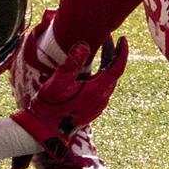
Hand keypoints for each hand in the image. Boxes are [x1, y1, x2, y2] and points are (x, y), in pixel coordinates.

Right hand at [10, 38, 128, 143]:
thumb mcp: (59, 81)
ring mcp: (98, 106)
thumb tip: (84, 45)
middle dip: (113, 55)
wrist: (45, 130)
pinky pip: (102, 89)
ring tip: (101, 50)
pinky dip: (101, 76)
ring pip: (108, 81)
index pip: (117, 68)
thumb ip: (72, 62)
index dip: (122, 52)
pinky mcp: (93, 110)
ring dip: (107, 65)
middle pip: (113, 73)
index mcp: (97, 90)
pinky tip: (92, 70)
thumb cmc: (50, 105)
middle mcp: (102, 99)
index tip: (123, 39)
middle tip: (107, 39)